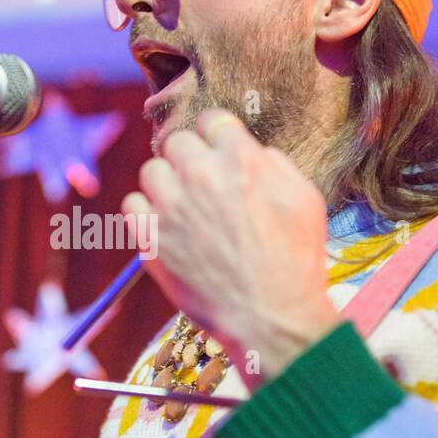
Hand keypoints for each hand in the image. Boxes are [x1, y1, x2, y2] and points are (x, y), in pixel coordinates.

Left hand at [121, 109, 340, 383]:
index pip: (211, 120)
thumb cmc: (295, 262)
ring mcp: (172, 205)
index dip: (215, 136)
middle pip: (178, 142)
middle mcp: (202, 175)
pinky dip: (145, 213)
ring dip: (166, 184)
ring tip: (183, 208)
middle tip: (201, 185)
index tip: (217, 152)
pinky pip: (131, 205)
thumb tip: (251, 151)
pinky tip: (165, 228)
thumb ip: (275, 165)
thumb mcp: (306, 200)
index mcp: (242, 160)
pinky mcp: (150, 237)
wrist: (269, 318)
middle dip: (190, 160)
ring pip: (151, 170)